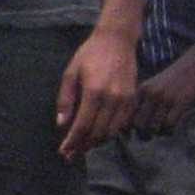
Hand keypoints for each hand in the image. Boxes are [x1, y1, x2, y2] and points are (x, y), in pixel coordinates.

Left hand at [55, 26, 139, 158]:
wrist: (117, 40)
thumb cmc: (89, 54)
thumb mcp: (70, 73)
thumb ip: (65, 100)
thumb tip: (61, 124)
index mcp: (94, 92)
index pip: (82, 125)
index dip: (72, 141)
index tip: (63, 151)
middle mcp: (112, 98)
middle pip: (97, 132)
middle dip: (83, 146)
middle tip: (71, 155)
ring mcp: (125, 99)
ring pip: (111, 131)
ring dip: (96, 143)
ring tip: (83, 148)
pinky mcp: (134, 98)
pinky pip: (122, 123)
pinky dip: (110, 133)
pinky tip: (99, 135)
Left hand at [131, 50, 194, 131]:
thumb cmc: (176, 77)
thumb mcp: (154, 84)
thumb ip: (143, 100)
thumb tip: (134, 125)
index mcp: (141, 89)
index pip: (127, 114)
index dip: (127, 128)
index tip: (134, 132)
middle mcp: (150, 93)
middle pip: (139, 125)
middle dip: (144, 134)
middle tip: (151, 133)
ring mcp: (165, 98)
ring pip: (154, 128)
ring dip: (159, 132)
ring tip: (164, 129)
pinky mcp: (180, 102)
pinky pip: (169, 125)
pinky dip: (170, 130)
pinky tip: (173, 126)